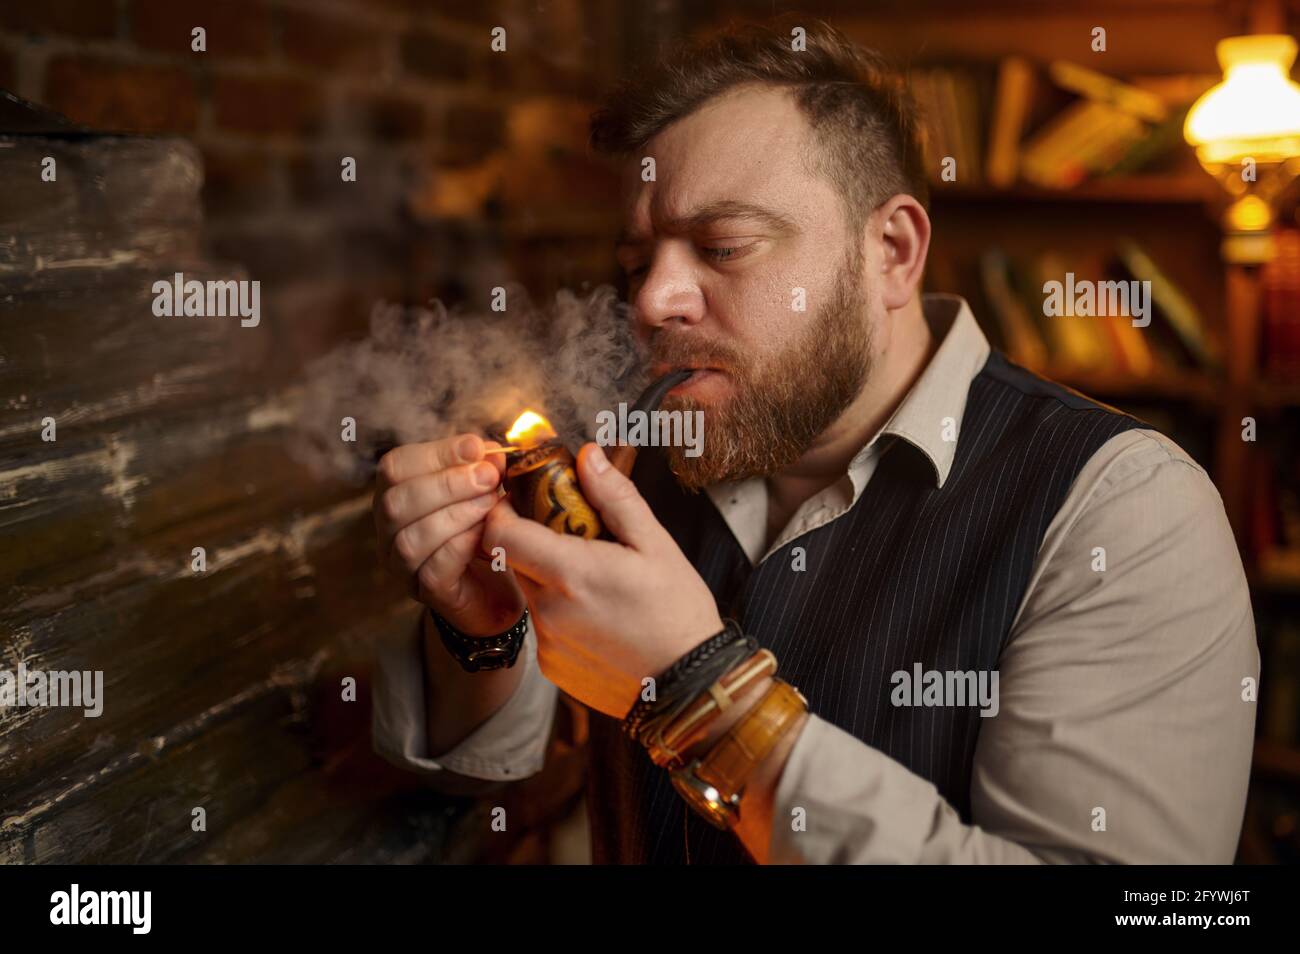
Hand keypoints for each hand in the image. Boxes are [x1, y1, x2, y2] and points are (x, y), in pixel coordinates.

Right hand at [373, 434, 524, 635]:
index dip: (436, 453)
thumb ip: (484, 468)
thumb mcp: (486, 490)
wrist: (499, 588)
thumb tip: (491, 451)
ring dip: (456, 514)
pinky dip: (460, 546)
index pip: (395, 466)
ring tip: (492, 503)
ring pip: (410, 538)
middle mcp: (389, 531)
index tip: (477, 448)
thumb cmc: (487, 531)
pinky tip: (485, 534)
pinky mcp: (425, 592)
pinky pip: (432, 569)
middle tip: (489, 476)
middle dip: (447, 484)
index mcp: (396, 495)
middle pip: (395, 502)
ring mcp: (402, 566)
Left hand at [482, 442, 723, 717]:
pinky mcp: (552, 668)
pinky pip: (543, 629)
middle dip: (531, 542)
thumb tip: (588, 456)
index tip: (519, 501)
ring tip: (596, 585)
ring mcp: (548, 643)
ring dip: (550, 581)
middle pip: (512, 562)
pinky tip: (599, 619)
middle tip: (571, 536)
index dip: (501, 512)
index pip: (501, 534)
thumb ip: (614, 498)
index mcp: (571, 573)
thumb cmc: (679, 611)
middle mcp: (548, 611)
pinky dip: (561, 616)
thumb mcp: (655, 545)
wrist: (690, 685)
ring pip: (530, 595)